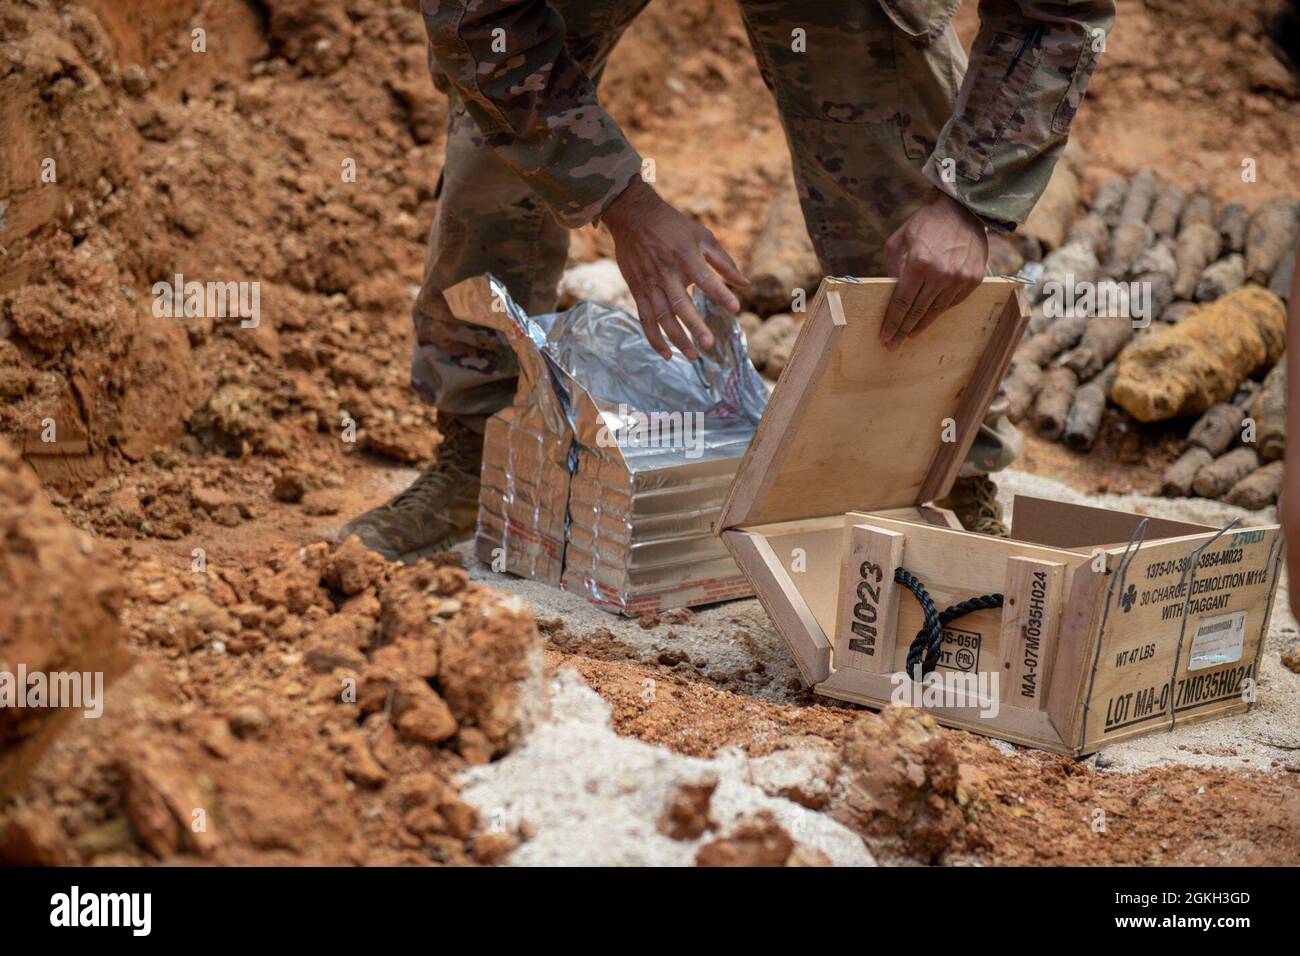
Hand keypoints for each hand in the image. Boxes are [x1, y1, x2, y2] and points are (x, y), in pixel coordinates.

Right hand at [603, 178, 748, 360]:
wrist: (634, 216)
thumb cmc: (673, 226)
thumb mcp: (702, 236)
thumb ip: (723, 261)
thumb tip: (744, 284)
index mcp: (686, 257)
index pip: (705, 279)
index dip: (720, 294)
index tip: (735, 309)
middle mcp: (667, 273)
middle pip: (680, 305)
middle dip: (694, 326)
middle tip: (708, 344)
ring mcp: (650, 284)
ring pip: (662, 317)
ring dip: (676, 339)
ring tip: (693, 356)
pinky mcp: (637, 290)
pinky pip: (645, 319)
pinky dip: (654, 338)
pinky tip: (666, 354)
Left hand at [881, 190, 988, 350]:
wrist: (961, 209)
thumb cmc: (925, 224)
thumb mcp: (899, 241)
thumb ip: (893, 268)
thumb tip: (890, 294)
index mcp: (919, 264)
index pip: (902, 303)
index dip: (892, 322)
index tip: (885, 337)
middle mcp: (941, 274)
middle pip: (919, 312)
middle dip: (904, 330)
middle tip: (894, 344)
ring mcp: (960, 278)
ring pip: (937, 311)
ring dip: (922, 324)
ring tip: (911, 333)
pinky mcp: (974, 279)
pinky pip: (953, 303)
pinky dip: (940, 311)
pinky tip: (930, 316)